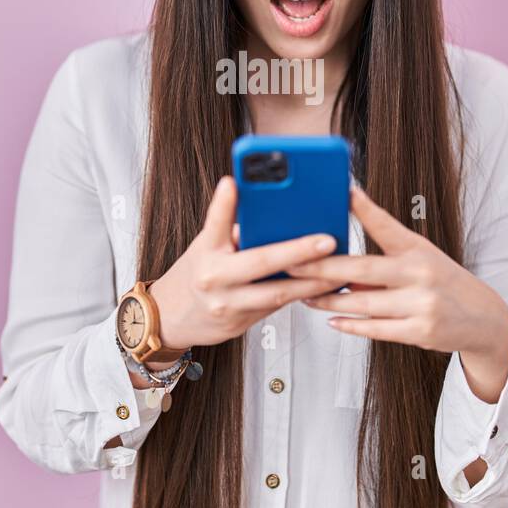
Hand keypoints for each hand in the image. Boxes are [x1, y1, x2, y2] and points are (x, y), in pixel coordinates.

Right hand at [149, 176, 344, 350]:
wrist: (169, 318)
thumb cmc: (196, 273)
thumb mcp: (205, 247)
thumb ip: (232, 231)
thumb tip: (271, 209)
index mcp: (205, 251)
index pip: (214, 222)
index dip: (223, 203)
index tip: (232, 183)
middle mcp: (214, 277)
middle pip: (260, 262)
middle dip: (297, 252)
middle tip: (327, 241)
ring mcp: (227, 304)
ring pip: (276, 293)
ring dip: (311, 281)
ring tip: (338, 269)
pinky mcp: (240, 324)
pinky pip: (276, 308)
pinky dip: (301, 295)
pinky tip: (323, 287)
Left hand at [287, 185, 507, 398]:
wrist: (483, 318)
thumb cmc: (442, 281)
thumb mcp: (421, 258)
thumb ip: (385, 256)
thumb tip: (343, 262)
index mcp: (417, 248)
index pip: (385, 224)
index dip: (362, 207)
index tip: (342, 190)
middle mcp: (420, 273)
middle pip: (361, 269)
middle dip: (321, 267)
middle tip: (292, 262)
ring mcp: (421, 304)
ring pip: (362, 303)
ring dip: (329, 301)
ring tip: (304, 295)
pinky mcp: (421, 332)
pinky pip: (376, 329)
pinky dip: (351, 326)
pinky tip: (332, 321)